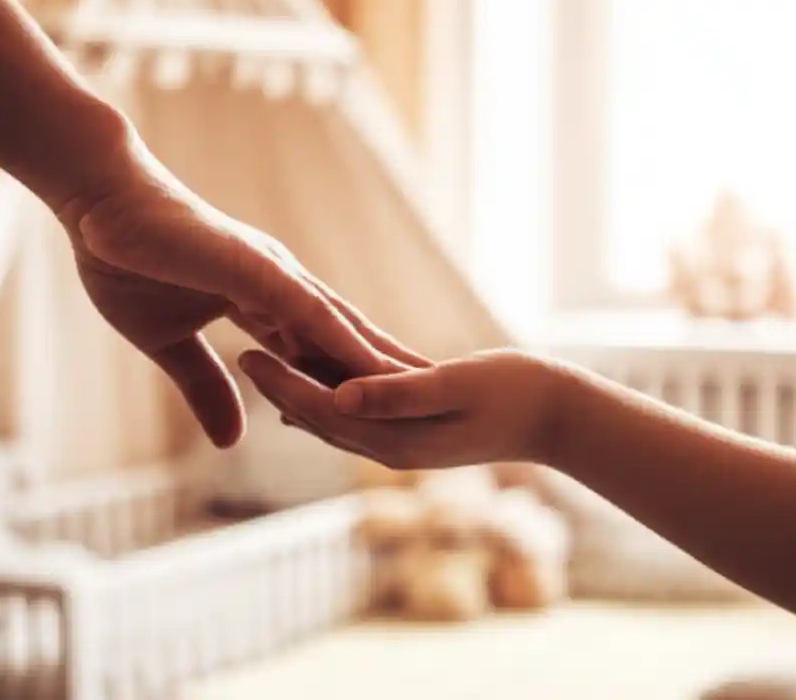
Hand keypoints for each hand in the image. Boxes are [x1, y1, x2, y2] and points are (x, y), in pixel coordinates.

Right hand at [60, 155, 425, 447]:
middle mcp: (281, 286)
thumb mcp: (171, 345)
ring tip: (426, 394)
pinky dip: (338, 342)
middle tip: (437, 405)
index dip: (354, 381)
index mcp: (263, 300)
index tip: (391, 411)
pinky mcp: (254, 267)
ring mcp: (273, 274)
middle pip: (347, 339)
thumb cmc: (128, 261)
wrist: (99, 203)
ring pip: (339, 328)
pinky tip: (370, 368)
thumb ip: (207, 386)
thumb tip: (233, 439)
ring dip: (380, 363)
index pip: (321, 351)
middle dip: (389, 373)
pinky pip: (306, 311)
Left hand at [238, 349, 562, 467]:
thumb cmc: (514, 395)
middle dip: (280, 386)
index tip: (244, 351)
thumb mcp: (455, 387)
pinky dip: (332, 397)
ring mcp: (405, 441)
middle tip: (238, 348)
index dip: (282, 381)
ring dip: (301, 392)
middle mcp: (391, 446)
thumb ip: (398, 393)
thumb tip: (340, 395)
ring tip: (265, 362)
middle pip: (320, 416)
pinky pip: (362, 414)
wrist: (557, 417)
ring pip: (337, 418)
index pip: (324, 408)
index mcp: (395, 437)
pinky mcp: (418, 430)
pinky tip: (318, 379)